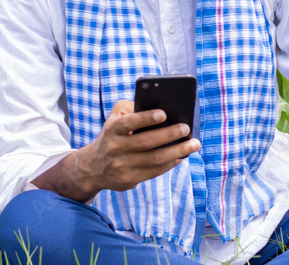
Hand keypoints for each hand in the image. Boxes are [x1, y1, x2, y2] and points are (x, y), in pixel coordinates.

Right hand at [76, 100, 200, 194]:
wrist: (94, 167)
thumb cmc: (113, 135)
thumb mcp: (114, 118)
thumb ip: (131, 108)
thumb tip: (159, 110)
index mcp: (112, 129)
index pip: (128, 123)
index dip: (146, 118)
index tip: (164, 113)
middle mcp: (115, 148)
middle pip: (146, 142)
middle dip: (169, 134)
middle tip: (186, 128)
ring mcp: (122, 166)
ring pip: (154, 159)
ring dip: (177, 151)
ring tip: (194, 144)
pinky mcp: (129, 180)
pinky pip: (155, 171)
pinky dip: (171, 163)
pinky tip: (182, 155)